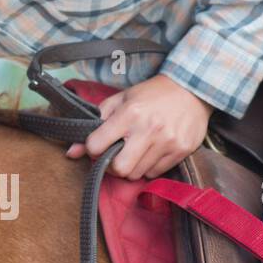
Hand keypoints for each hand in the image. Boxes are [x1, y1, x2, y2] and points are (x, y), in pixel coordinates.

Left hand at [64, 73, 214, 179]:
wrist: (191, 89)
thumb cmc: (150, 94)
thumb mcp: (119, 99)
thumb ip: (94, 122)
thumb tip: (71, 152)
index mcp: (129, 113)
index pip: (97, 145)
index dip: (91, 149)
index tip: (96, 146)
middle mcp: (149, 129)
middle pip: (119, 168)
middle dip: (111, 166)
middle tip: (113, 157)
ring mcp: (167, 142)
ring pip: (137, 174)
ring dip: (130, 167)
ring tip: (133, 152)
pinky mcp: (181, 151)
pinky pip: (155, 172)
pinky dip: (148, 167)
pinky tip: (149, 153)